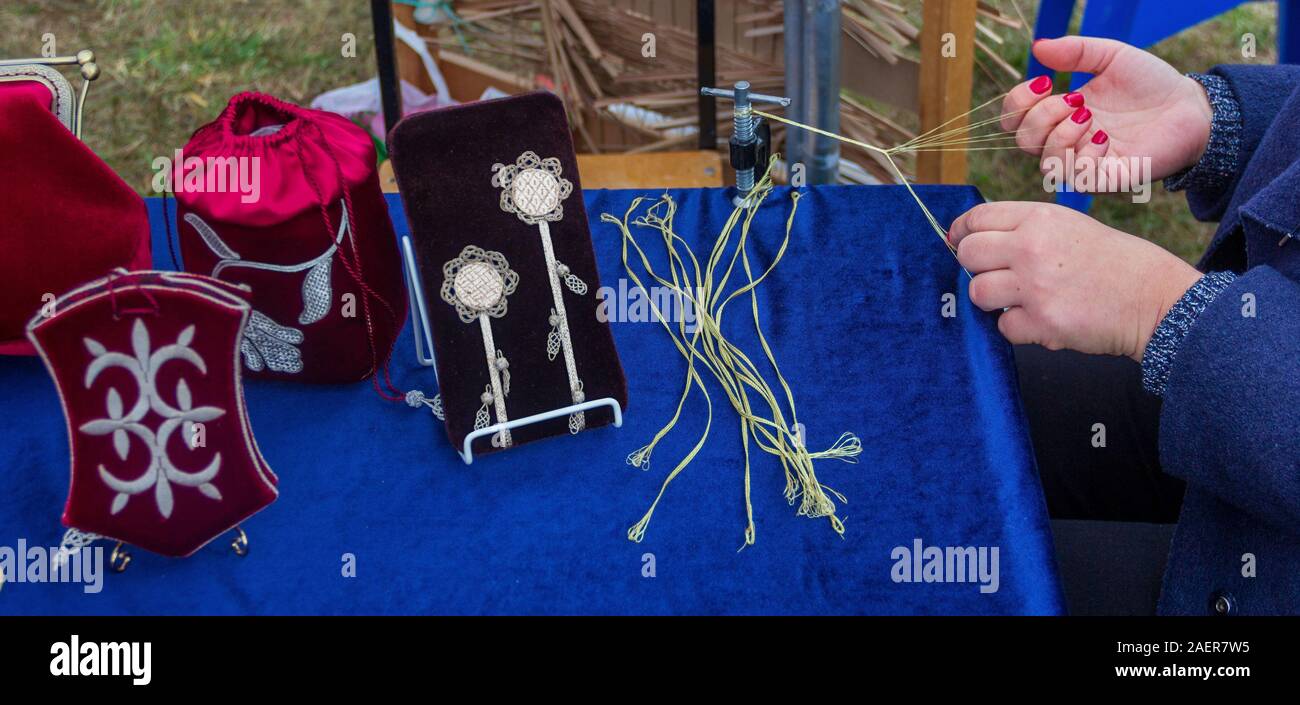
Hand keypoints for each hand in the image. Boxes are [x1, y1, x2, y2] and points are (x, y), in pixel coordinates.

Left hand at [948, 201, 1201, 361]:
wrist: (1156, 298)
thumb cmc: (1115, 264)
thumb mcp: (1071, 227)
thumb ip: (1026, 231)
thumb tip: (976, 242)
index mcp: (1040, 218)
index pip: (978, 219)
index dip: (961, 232)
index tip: (958, 242)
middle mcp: (1032, 247)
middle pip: (968, 254)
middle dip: (975, 268)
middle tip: (997, 276)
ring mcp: (1034, 286)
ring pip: (978, 292)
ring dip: (993, 301)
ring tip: (1022, 299)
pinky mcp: (1041, 322)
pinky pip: (1003, 327)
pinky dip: (1018, 328)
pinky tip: (1044, 319)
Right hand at [1002, 36, 1213, 183]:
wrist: (1190, 106)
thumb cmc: (1151, 83)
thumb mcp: (1110, 56)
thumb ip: (1075, 51)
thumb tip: (1038, 46)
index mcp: (1059, 114)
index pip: (1014, 119)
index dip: (1017, 102)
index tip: (1044, 82)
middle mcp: (1066, 141)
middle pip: (1022, 141)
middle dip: (1041, 116)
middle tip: (1076, 99)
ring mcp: (1084, 162)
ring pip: (1045, 163)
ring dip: (1060, 135)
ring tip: (1089, 116)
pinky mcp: (1106, 179)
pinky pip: (1077, 177)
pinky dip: (1084, 154)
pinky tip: (1104, 136)